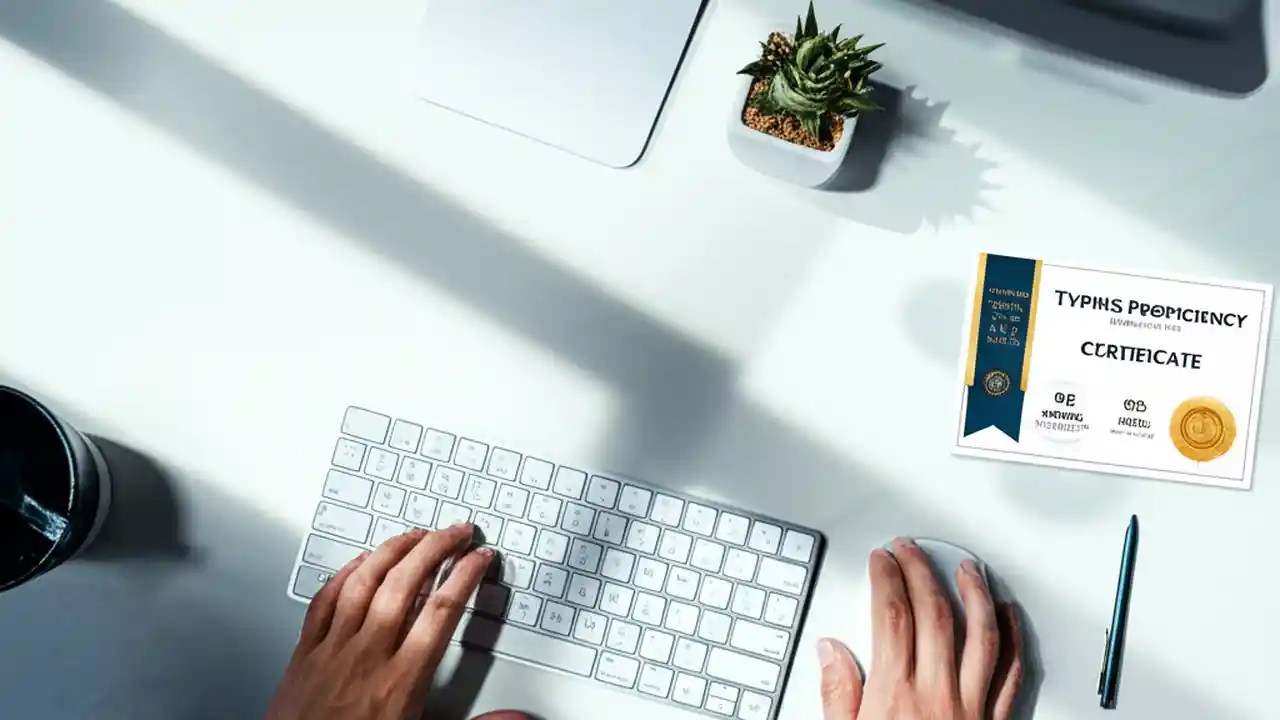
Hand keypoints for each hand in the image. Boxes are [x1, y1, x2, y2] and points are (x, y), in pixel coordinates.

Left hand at [266, 524, 517, 719]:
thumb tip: (514, 718)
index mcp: (401, 681)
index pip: (441, 612)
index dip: (464, 576)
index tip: (479, 558)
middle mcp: (367, 657)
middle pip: (404, 584)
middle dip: (436, 548)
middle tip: (456, 532)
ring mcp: (333, 650)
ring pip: (364, 583)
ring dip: (393, 551)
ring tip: (415, 534)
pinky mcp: (305, 653)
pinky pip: (324, 601)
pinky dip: (345, 574)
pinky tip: (359, 562)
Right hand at [818, 538, 1023, 719]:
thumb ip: (837, 695)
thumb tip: (831, 652)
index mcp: (895, 696)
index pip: (892, 617)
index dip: (886, 579)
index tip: (881, 561)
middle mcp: (937, 695)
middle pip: (934, 615)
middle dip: (920, 572)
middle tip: (910, 551)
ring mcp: (972, 707)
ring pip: (981, 635)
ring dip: (974, 594)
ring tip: (966, 569)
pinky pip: (1011, 672)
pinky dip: (1012, 638)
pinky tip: (1007, 615)